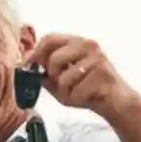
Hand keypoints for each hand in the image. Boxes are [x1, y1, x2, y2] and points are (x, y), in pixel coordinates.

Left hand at [25, 33, 139, 119]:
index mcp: (76, 42)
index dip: (34, 53)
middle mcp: (88, 45)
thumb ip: (44, 72)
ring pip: (64, 77)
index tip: (28, 66)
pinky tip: (86, 97)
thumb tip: (24, 64)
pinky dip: (76, 99)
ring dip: (65, 92)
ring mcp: (97, 58)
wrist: (115, 102)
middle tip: (61, 84)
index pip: (49, 38)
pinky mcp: (103, 74)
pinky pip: (76, 91)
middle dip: (52, 76)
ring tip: (77, 92)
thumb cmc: (86, 89)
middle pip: (54, 59)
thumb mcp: (60, 80)